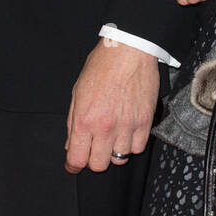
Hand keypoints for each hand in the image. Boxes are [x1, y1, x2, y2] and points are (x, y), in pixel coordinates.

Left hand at [65, 40, 159, 172]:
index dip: (74, 165)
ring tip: (113, 136)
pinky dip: (131, 144)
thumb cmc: (101, 66)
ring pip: (120, 158)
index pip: (77, 158)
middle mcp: (105, 127)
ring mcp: (127, 126)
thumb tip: (71, 145)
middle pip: (99, 165)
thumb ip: (72, 121)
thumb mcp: (77, 92)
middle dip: (94, 160)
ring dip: (114, 151)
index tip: (74, 164)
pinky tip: (127, 131)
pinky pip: (138, 147)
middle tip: (94, 149)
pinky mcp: (145, 121)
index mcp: (84, 119)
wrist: (129, 50)